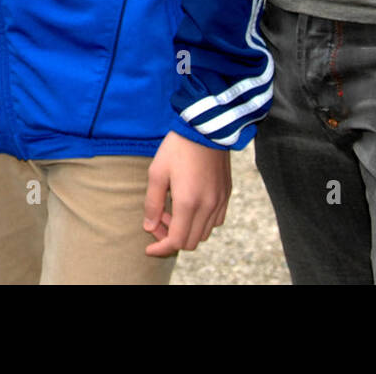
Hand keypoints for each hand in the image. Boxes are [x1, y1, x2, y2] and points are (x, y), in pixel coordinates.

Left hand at [143, 131, 230, 255]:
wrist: (205, 126)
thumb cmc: (178, 147)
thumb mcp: (157, 172)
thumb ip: (152, 203)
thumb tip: (149, 226)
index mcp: (188, 203)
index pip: (176, 242)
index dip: (161, 249)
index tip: (149, 249)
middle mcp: (207, 207)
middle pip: (190, 242)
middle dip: (171, 238)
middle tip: (159, 220)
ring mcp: (220, 201)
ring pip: (204, 234)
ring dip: (187, 230)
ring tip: (173, 210)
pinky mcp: (226, 194)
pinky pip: (215, 221)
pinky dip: (201, 223)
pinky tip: (190, 206)